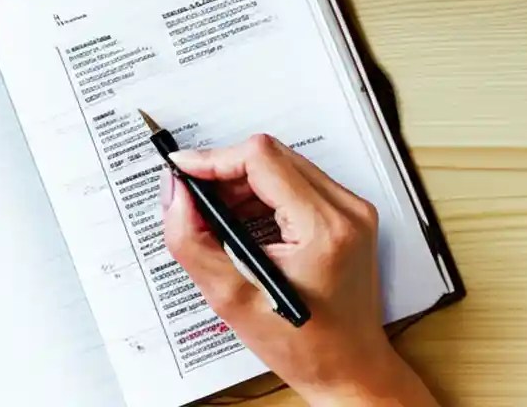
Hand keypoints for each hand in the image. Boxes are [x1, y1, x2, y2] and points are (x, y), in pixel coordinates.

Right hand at [162, 135, 438, 406]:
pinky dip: (262, 195)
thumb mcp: (231, 298)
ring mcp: (351, 211)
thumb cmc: (303, 345)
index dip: (212, 160)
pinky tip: (245, 226)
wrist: (349, 370)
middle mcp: (346, 211)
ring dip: (242, 184)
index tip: (183, 171)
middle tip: (195, 203)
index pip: (260, 159)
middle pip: (270, 156)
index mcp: (324, 228)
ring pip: (281, 164)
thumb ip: (191, 240)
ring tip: (220, 222)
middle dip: (224, 173)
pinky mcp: (348, 216)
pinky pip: (296, 182)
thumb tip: (175, 194)